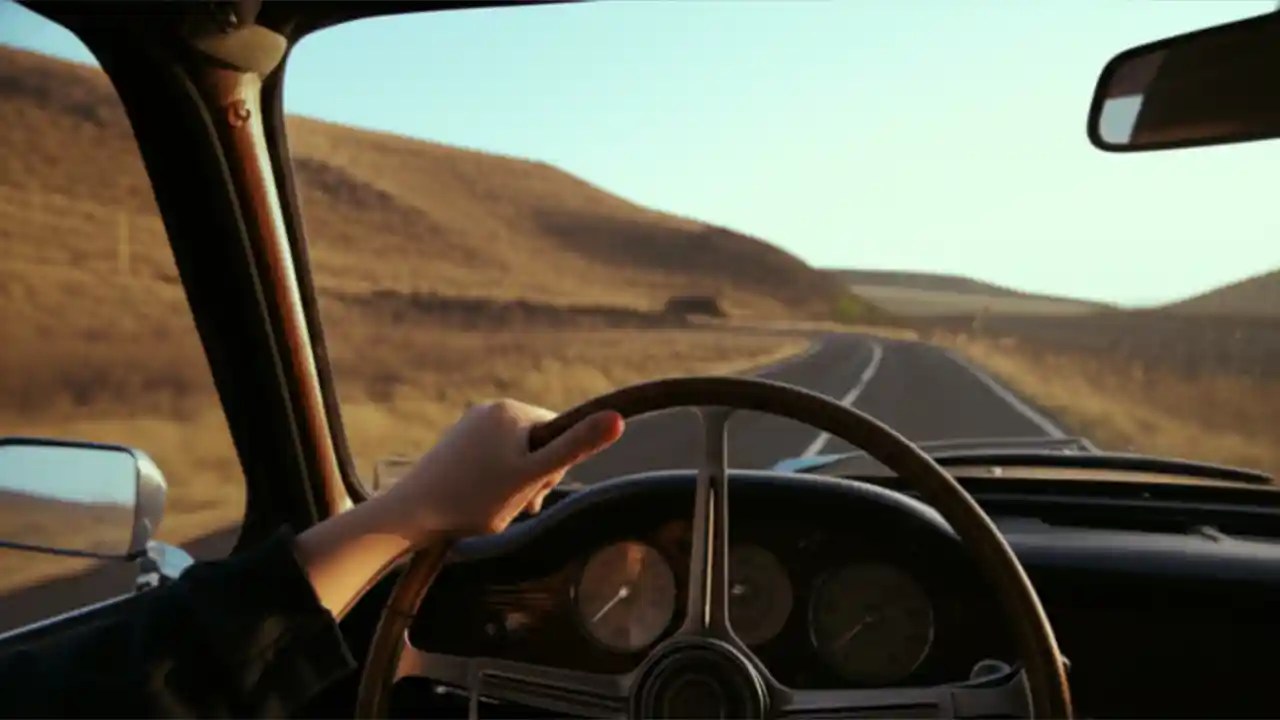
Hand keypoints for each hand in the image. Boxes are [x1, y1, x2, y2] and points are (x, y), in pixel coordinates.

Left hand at [377, 399, 624, 542]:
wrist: (410, 515)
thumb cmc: (473, 499)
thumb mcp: (532, 477)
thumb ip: (576, 448)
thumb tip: (619, 418)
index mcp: (512, 410)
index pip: (561, 434)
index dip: (554, 468)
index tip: (530, 488)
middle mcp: (490, 409)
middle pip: (537, 446)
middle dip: (531, 479)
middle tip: (509, 504)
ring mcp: (470, 426)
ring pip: (514, 458)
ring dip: (513, 487)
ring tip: (489, 507)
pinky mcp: (456, 445)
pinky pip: (492, 462)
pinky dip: (492, 485)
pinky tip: (474, 503)